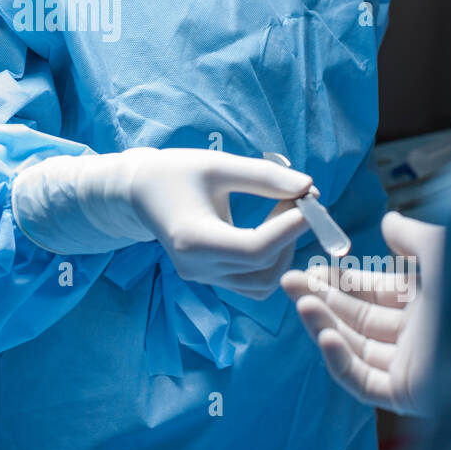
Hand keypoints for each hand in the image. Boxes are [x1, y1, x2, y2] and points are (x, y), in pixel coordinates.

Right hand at [128, 149, 312, 296]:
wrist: (138, 191)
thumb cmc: (175, 172)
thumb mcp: (218, 165)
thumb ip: (263, 177)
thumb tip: (309, 187)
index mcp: (194, 239)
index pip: (255, 249)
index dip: (289, 228)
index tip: (311, 201)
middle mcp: (197, 267)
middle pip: (263, 270)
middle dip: (290, 237)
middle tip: (299, 201)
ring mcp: (202, 277)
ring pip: (262, 284)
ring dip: (284, 252)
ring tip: (285, 215)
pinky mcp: (208, 278)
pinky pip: (251, 282)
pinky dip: (270, 261)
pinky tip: (271, 231)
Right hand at [281, 210, 443, 414]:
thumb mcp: (444, 253)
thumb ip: (413, 239)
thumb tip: (388, 221)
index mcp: (426, 303)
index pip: (373, 292)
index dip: (340, 279)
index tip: (309, 267)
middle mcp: (416, 334)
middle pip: (358, 319)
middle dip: (321, 299)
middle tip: (288, 281)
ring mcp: (411, 365)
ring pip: (355, 347)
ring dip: (323, 325)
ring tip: (300, 302)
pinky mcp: (407, 393)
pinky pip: (364, 381)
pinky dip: (339, 360)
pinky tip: (324, 334)